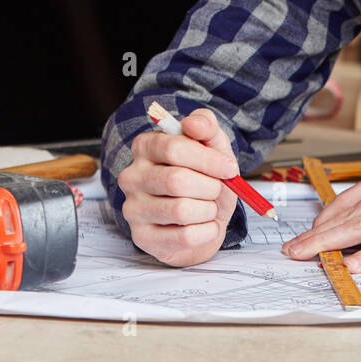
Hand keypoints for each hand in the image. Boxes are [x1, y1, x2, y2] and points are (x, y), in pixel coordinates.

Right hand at [116, 107, 239, 266]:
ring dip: (208, 210)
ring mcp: (133, 209)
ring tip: (208, 207)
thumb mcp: (213, 148)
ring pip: (181, 210)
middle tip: (217, 190)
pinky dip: (206, 231)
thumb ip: (206, 127)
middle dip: (210, 187)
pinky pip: (184, 236)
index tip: (229, 168)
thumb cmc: (206, 180)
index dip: (208, 159)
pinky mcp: (142, 238)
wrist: (206, 220)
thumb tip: (193, 123)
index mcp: (145, 147)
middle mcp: (132, 176)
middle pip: (176, 180)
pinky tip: (205, 226)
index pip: (173, 148)